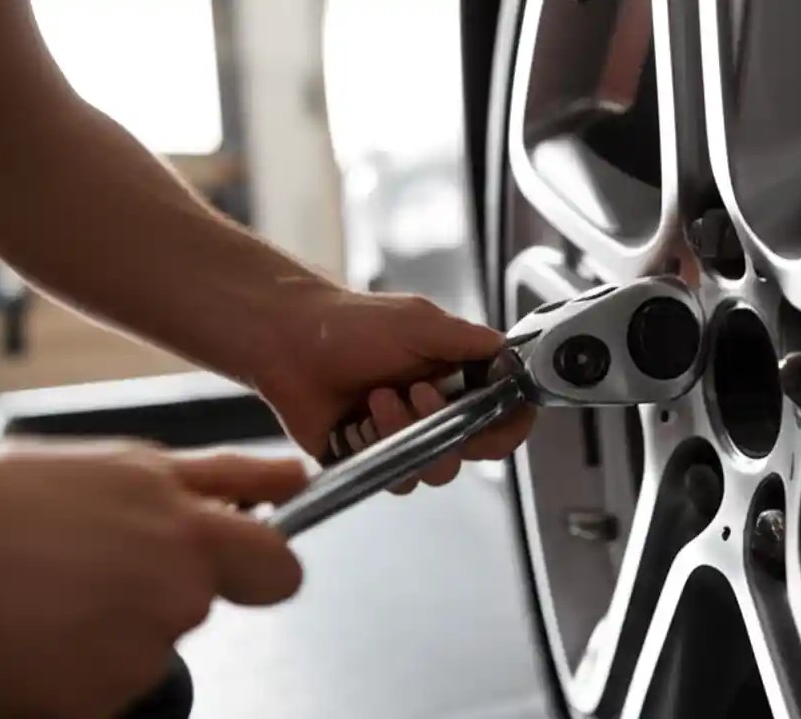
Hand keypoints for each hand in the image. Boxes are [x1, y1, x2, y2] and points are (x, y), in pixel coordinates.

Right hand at [0, 441, 306, 718]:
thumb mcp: (119, 467)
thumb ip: (220, 478)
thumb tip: (293, 478)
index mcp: (187, 528)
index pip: (279, 568)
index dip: (263, 566)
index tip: (243, 562)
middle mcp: (174, 593)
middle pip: (203, 604)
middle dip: (167, 590)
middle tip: (95, 569)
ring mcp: (135, 655)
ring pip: (150, 646)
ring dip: (112, 629)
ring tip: (48, 595)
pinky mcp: (95, 706)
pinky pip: (107, 690)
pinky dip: (75, 673)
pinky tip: (33, 637)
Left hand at [256, 288, 534, 493]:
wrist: (288, 341)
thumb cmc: (348, 324)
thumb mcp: (419, 321)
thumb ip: (470, 342)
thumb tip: (512, 354)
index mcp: (458, 378)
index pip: (504, 416)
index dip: (507, 425)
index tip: (494, 419)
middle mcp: (437, 413)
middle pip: (472, 452)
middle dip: (446, 428)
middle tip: (419, 393)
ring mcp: (405, 439)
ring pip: (434, 471)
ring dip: (407, 436)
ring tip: (377, 399)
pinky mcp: (372, 460)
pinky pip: (393, 479)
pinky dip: (377, 451)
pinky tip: (356, 420)